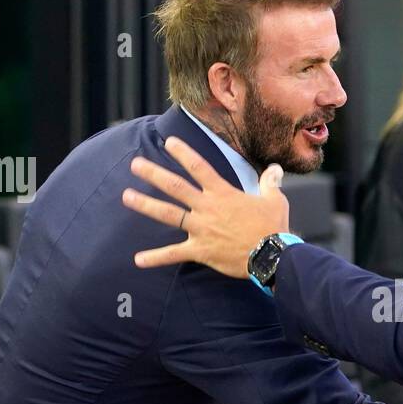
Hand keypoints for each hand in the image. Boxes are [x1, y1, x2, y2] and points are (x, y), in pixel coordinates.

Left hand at [123, 135, 289, 276]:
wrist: (272, 255)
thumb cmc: (273, 227)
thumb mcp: (274, 200)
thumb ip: (270, 182)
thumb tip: (275, 168)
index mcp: (223, 194)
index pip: (199, 167)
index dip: (183, 153)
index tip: (169, 143)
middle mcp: (207, 208)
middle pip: (175, 187)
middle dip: (153, 174)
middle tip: (135, 165)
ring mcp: (201, 229)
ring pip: (169, 214)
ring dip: (146, 205)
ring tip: (127, 197)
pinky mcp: (200, 250)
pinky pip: (174, 254)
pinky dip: (156, 258)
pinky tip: (138, 260)